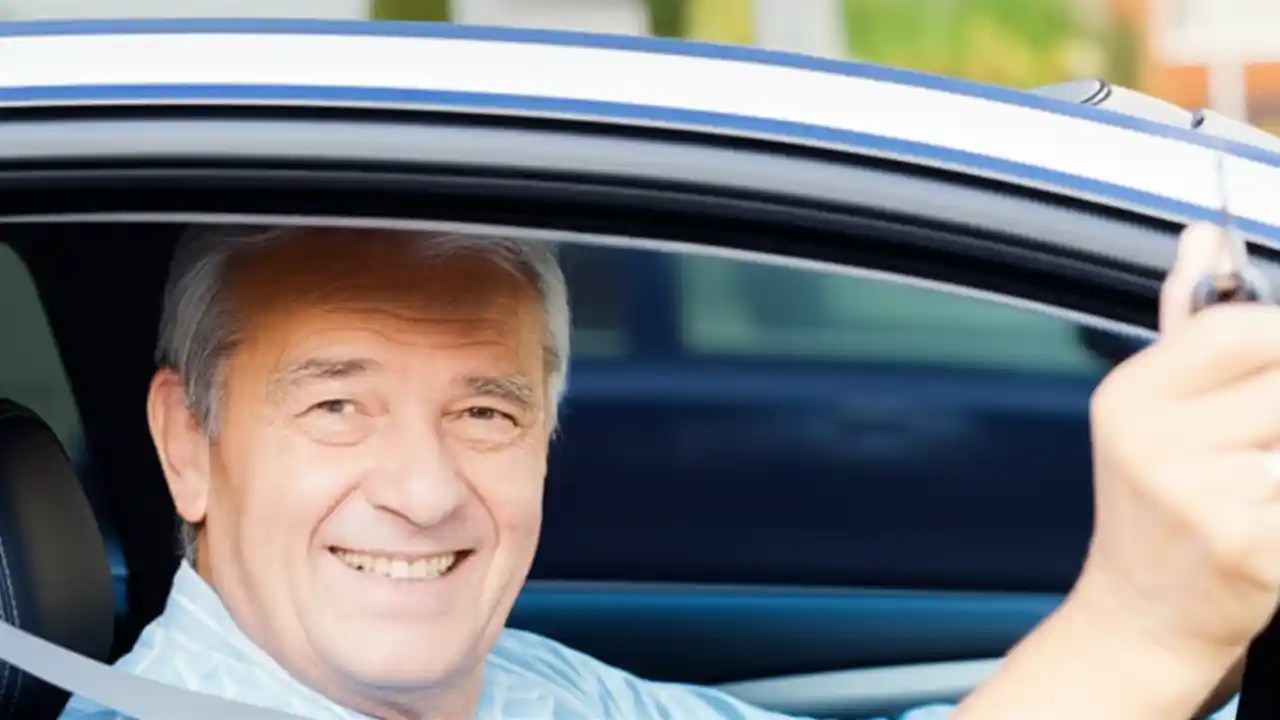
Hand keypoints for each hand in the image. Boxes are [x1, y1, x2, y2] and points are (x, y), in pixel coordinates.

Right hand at [951, 222, 1272, 719]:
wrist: (1140, 621)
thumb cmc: (1154, 512)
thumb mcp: (1150, 413)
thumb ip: (1186, 323)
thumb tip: (1200, 238)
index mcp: (1132, 399)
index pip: (1242, 327)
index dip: (1277, 341)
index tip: (1269, 375)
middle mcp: (1156, 443)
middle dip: (1279, 416)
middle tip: (1257, 443)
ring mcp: (1204, 499)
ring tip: (1255, 483)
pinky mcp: (1252, 551)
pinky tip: (1262, 518)